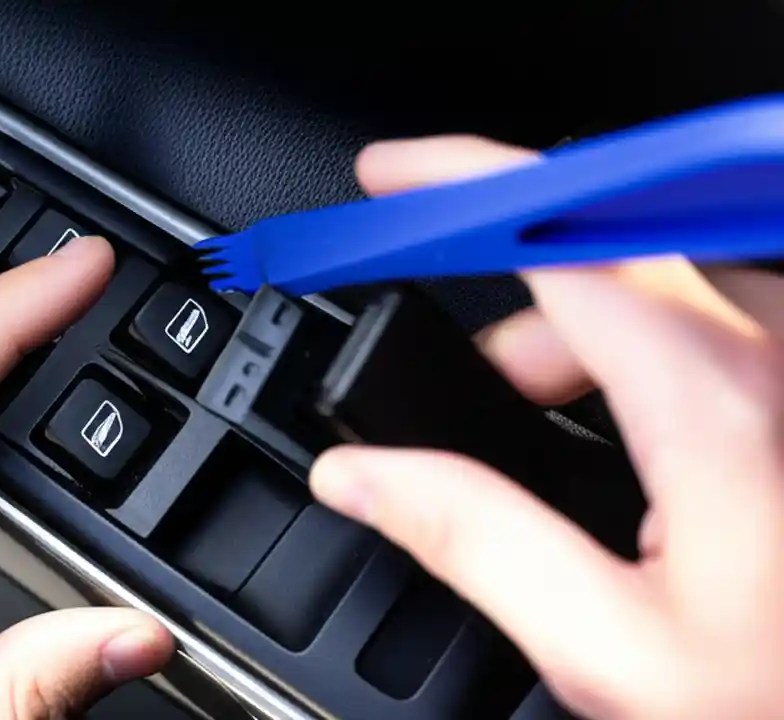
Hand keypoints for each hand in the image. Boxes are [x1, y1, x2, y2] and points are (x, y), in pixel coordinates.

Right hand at [312, 136, 783, 718]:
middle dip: (517, 307)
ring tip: (562, 431)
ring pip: (660, 283)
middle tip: (478, 390)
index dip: (457, 188)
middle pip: (606, 254)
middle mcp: (779, 358)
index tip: (392, 181)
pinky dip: (645, 347)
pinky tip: (640, 436)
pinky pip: (711, 315)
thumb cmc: (783, 701)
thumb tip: (360, 473)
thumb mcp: (607, 649)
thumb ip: (470, 541)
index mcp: (717, 406)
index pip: (558, 238)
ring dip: (585, 334)